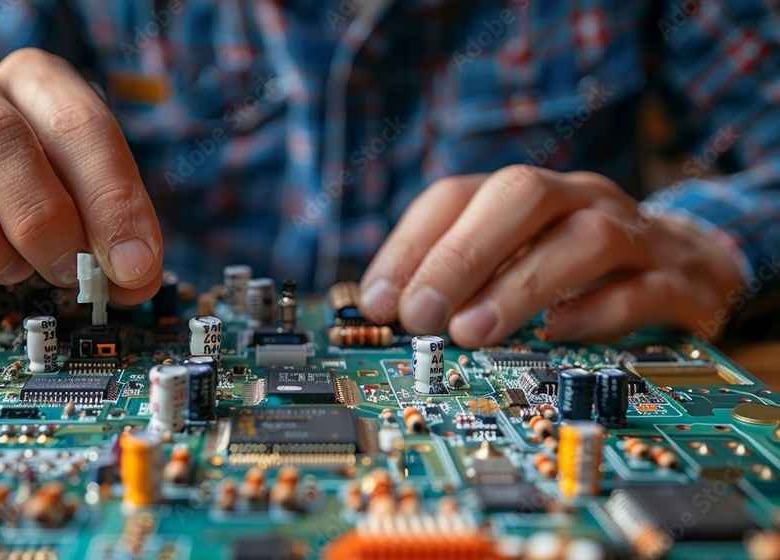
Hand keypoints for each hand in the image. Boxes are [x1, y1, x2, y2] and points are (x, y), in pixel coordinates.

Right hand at [0, 48, 162, 317]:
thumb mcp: (91, 192)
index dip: (111, 201)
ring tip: (12, 272)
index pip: (75, 124)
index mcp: (33, 83)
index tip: (132, 264)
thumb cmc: (42, 183)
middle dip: (39, 219)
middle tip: (68, 271)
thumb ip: (115, 230)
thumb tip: (134, 278)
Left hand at [359, 165, 743, 346]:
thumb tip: (384, 311)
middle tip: (418, 315)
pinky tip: (557, 333)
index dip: (410, 246)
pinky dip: (599, 310)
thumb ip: (458, 279)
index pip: (457, 196)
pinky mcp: (679, 281)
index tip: (377, 301)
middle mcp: (580, 199)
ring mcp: (636, 235)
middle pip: (520, 196)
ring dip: (519, 286)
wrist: (692, 269)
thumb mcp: (515, 260)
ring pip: (585, 238)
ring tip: (470, 333)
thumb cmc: (580, 270)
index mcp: (527, 194)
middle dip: (460, 255)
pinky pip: (644, 288)